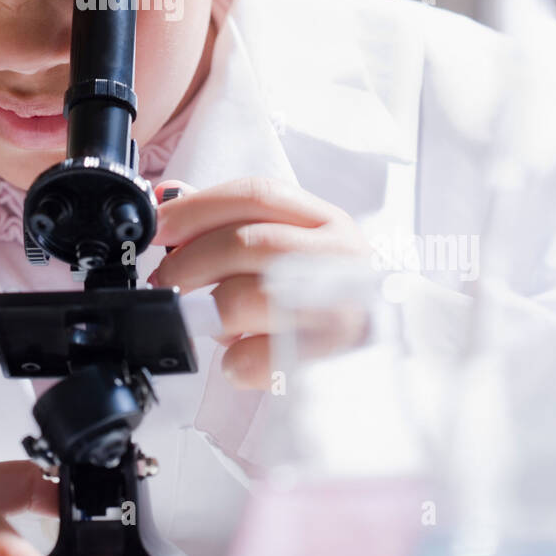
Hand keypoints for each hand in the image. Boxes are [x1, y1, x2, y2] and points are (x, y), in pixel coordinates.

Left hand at [149, 177, 371, 389]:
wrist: (397, 346)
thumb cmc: (331, 292)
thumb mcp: (295, 246)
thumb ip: (234, 222)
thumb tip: (168, 197)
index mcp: (324, 220)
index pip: (255, 195)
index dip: (196, 208)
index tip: (158, 226)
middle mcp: (338, 255)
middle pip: (246, 243)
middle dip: (190, 262)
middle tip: (166, 280)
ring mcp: (341, 305)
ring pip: (249, 298)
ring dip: (210, 312)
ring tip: (203, 321)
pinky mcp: (335, 357)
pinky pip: (266, 356)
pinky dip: (237, 360)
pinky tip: (236, 359)